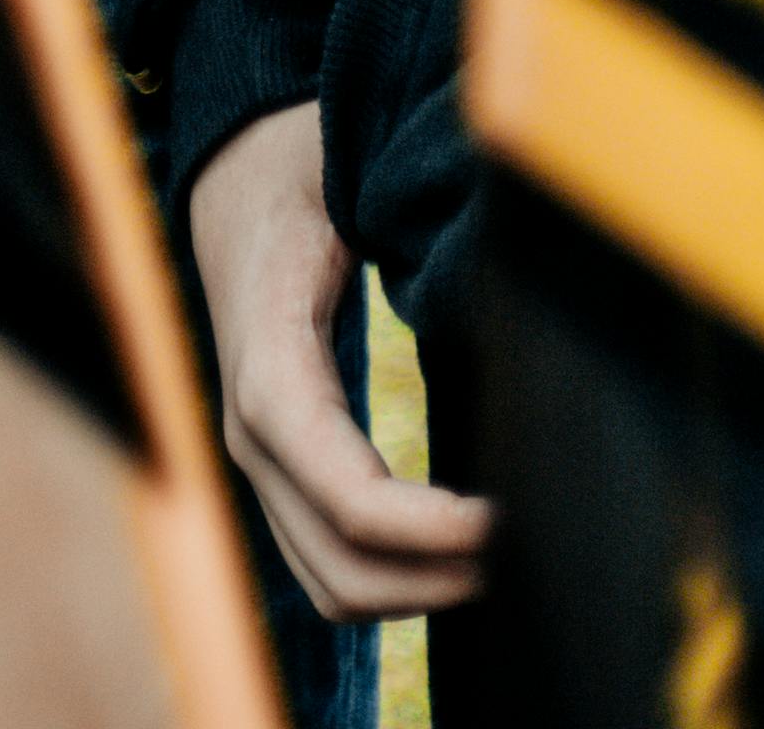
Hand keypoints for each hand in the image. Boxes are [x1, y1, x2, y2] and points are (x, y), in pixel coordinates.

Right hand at [185, 99, 494, 621]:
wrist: (231, 174)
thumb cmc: (300, 170)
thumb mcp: (350, 175)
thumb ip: (415, 214)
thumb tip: (500, 262)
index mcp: (271, 369)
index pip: (353, 500)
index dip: (436, 532)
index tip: (515, 521)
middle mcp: (252, 434)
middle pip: (342, 569)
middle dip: (439, 581)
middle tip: (532, 559)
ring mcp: (258, 459)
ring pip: (331, 583)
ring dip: (420, 592)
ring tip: (507, 563)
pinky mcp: (277, 468)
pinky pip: (326, 557)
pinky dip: (394, 574)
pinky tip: (460, 545)